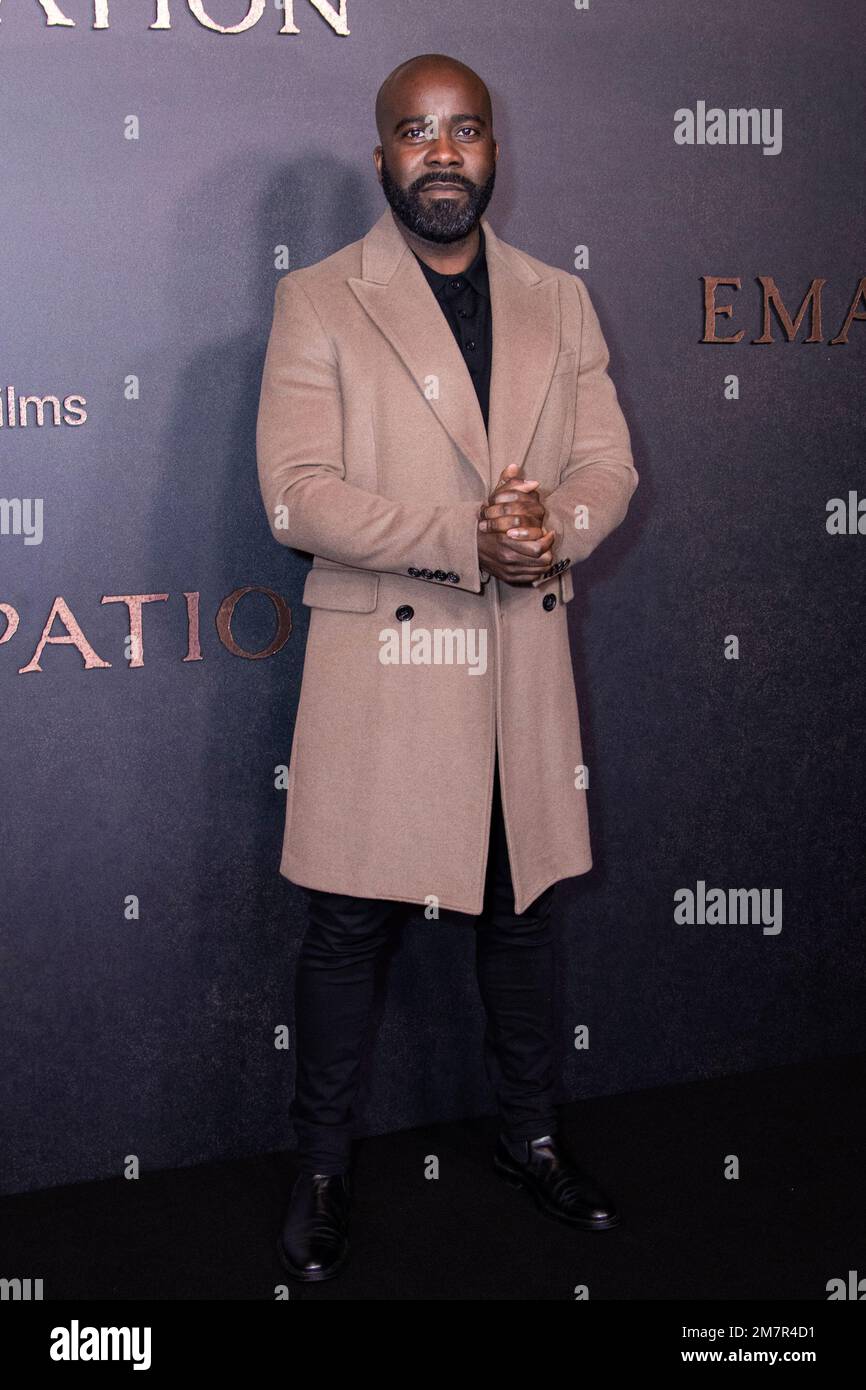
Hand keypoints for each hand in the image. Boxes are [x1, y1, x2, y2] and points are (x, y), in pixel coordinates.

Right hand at [477, 463, 556, 583]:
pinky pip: (531, 577)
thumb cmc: (487, 520)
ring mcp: (508, 569)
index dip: (547, 539)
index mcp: (507, 540)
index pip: (539, 547)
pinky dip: (536, 569)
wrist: (469, 543)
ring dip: (543, 559)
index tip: (547, 531)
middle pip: (541, 559)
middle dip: (548, 549)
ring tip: (542, 548)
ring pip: (538, 569)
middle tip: (547, 539)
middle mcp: (507, 557)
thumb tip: (527, 476)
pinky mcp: (508, 578)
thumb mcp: (496, 499)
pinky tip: (533, 559)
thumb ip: (510, 485)